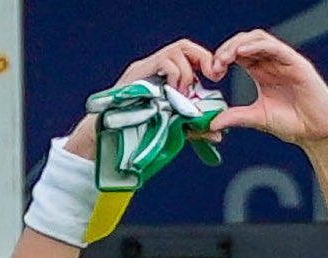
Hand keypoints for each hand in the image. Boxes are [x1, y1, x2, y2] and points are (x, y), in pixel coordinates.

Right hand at [68, 39, 216, 157]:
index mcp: (164, 76)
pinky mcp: (139, 72)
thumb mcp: (173, 128)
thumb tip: (218, 133)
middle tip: (210, 77)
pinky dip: (176, 74)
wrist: (109, 140)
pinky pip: (166, 61)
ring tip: (183, 93)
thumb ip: (194, 127)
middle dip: (203, 59)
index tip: (215, 77)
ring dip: (187, 72)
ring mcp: (146, 68)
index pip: (189, 56)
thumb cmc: (137, 134)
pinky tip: (173, 92)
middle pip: (185, 46)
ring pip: (177, 51)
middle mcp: (155, 67)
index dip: (205, 61)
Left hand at [205, 30, 327, 150]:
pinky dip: (257, 46)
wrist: (317, 132)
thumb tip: (212, 123)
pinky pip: (275, 47)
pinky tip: (242, 52)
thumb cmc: (293, 124)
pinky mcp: (296, 63)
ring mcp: (285, 60)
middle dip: (227, 49)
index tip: (212, 72)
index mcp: (262, 72)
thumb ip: (236, 117)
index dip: (223, 58)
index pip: (240, 54)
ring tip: (224, 57)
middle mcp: (273, 62)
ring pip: (259, 40)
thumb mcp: (258, 118)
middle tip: (215, 64)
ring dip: (239, 44)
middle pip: (246, 42)